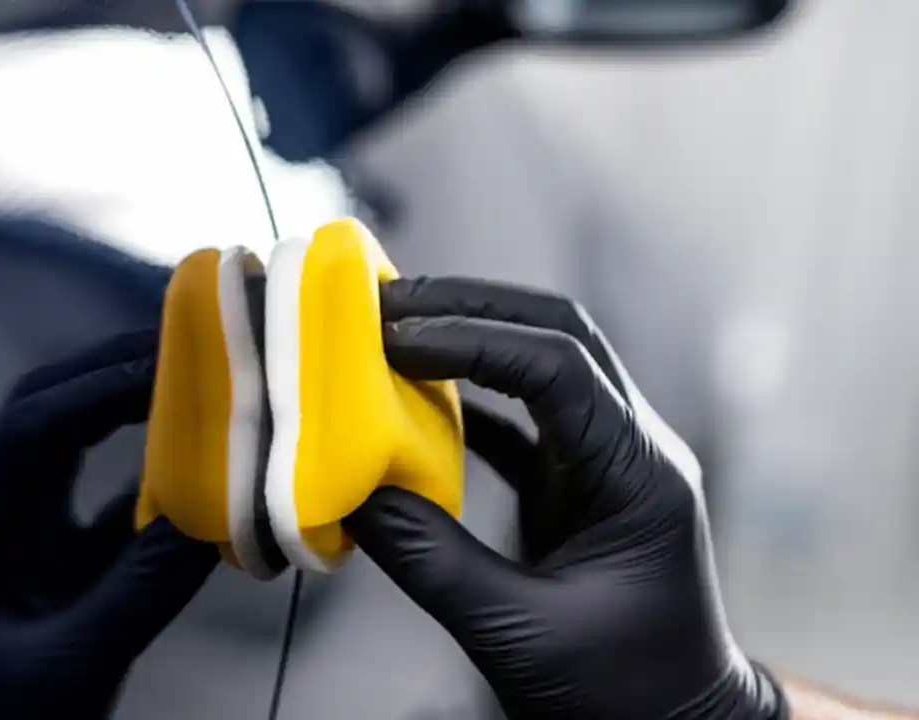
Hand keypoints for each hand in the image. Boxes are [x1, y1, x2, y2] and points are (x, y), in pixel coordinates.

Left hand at [0, 331, 217, 718]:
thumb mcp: (71, 665)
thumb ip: (139, 593)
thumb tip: (212, 517)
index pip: (29, 429)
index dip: (96, 391)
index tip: (166, 370)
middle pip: (48, 412)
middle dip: (112, 372)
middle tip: (186, 346)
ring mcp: (25, 532)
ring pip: (74, 443)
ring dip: (130, 408)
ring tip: (195, 380)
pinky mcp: (59, 560)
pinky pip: (109, 498)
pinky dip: (155, 475)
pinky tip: (199, 467)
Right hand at [344, 277, 787, 719]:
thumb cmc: (620, 692)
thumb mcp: (515, 633)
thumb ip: (430, 559)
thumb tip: (348, 492)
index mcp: (638, 474)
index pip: (559, 366)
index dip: (470, 341)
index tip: (391, 339)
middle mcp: (631, 448)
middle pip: (559, 333)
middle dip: (471, 307)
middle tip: (385, 301)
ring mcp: (605, 460)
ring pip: (541, 361)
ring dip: (468, 336)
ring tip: (391, 326)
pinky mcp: (576, 483)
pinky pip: (521, 414)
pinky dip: (464, 394)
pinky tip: (410, 391)